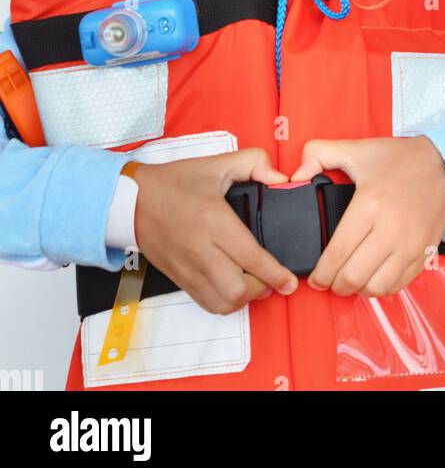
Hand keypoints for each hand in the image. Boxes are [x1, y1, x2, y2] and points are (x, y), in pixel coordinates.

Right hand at [128, 148, 298, 313]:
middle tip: (271, 277)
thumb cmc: (174, 183)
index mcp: (214, 220)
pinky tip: (233, 288)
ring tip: (254, 284)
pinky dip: (224, 303)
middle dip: (261, 288)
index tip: (290, 281)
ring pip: (222, 303)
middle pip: (237, 289)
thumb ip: (254, 164)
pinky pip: (206, 303)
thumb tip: (280, 180)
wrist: (131, 200)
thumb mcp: (216, 164)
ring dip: (243, 299)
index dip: (275, 273)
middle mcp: (201, 249)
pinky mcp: (179, 278)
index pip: (250, 256)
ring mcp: (188, 268)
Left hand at [290, 135, 444, 297]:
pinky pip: (398, 285)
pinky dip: (382, 288)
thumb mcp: (357, 149)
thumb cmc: (400, 160)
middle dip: (336, 285)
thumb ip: (319, 153)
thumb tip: (295, 175)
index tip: (316, 278)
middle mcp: (391, 230)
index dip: (321, 274)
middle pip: (354, 277)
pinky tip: (373, 276)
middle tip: (330, 281)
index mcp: (370, 205)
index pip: (337, 254)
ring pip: (376, 287)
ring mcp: (411, 246)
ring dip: (359, 290)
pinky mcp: (425, 254)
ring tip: (351, 279)